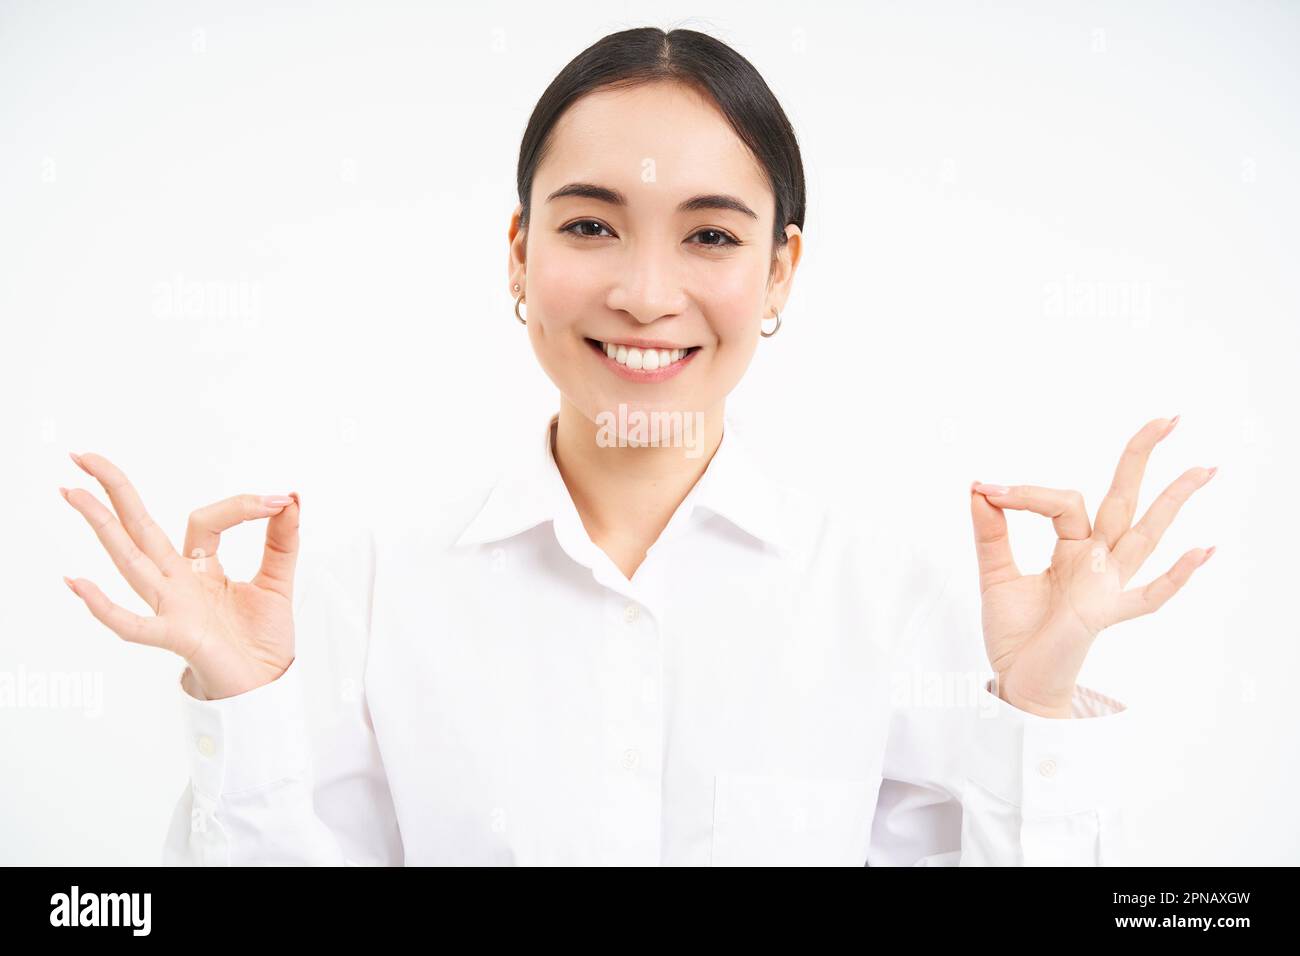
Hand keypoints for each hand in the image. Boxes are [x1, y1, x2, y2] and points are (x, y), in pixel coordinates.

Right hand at [60, 452, 300, 699]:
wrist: (266, 688)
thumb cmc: (261, 640)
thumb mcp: (279, 581)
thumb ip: (283, 541)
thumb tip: (290, 496)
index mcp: (201, 568)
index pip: (205, 520)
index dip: (240, 505)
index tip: (279, 499)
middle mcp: (178, 583)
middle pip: (140, 529)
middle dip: (115, 492)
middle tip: (84, 457)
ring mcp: (171, 608)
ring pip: (131, 562)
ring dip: (102, 528)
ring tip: (72, 493)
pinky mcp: (176, 636)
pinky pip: (133, 624)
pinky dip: (106, 606)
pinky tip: (78, 584)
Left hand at [969, 416, 1215, 717]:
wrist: (1017, 681)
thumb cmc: (1015, 632)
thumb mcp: (994, 575)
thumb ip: (990, 533)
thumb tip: (979, 488)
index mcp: (1072, 547)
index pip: (1062, 501)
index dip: (1026, 492)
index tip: (985, 489)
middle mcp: (1096, 561)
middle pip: (1123, 501)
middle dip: (1142, 459)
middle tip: (1168, 418)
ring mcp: (1106, 586)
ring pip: (1144, 536)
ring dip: (1173, 502)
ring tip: (1202, 468)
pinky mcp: (1103, 615)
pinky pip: (1147, 596)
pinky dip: (1176, 575)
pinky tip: (1202, 550)